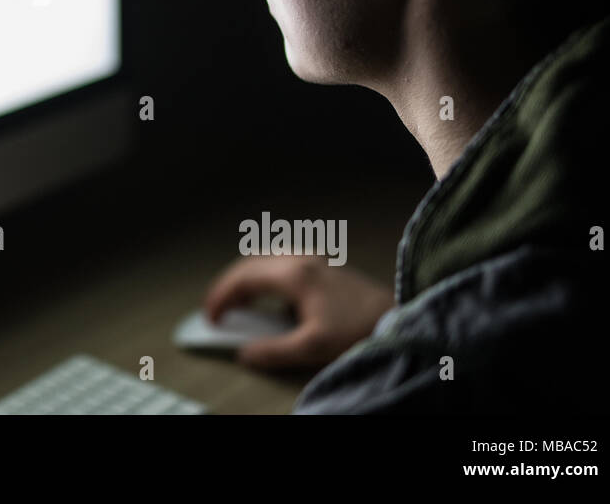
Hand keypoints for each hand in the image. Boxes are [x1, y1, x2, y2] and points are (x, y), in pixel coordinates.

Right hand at [203, 255, 393, 370]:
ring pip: (265, 261)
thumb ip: (273, 350)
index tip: (210, 317)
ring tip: (239, 305)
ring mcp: (313, 258)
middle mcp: (300, 259)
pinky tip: (269, 295)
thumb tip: (244, 352)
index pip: (243, 278)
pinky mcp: (323, 264)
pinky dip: (264, 276)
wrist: (398, 317)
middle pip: (250, 265)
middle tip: (217, 310)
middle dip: (229, 286)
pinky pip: (281, 262)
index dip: (221, 297)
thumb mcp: (313, 346)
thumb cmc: (358, 329)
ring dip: (246, 280)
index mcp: (293, 274)